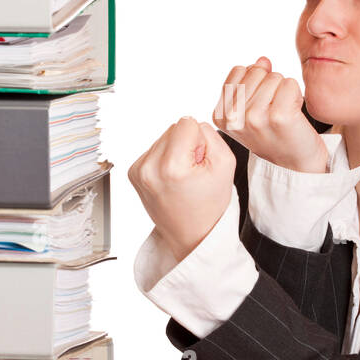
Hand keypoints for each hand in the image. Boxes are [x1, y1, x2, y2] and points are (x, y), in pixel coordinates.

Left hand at [128, 117, 236, 263]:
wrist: (192, 235)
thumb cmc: (210, 206)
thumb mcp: (226, 164)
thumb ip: (210, 134)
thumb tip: (191, 124)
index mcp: (171, 166)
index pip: (186, 123)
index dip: (200, 141)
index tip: (200, 163)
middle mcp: (149, 167)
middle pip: (173, 128)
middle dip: (186, 145)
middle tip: (193, 172)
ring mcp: (138, 171)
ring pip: (163, 138)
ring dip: (175, 152)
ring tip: (183, 178)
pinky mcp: (133, 173)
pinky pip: (154, 150)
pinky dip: (165, 160)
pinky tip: (172, 179)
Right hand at [212, 56, 329, 172]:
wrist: (293, 164)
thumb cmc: (272, 133)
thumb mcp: (249, 108)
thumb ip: (250, 81)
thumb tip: (263, 60)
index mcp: (221, 114)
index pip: (239, 71)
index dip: (255, 82)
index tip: (259, 106)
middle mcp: (234, 117)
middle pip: (257, 71)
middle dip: (269, 85)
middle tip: (273, 111)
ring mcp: (255, 117)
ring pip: (274, 77)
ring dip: (283, 91)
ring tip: (282, 114)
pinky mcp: (279, 117)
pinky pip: (289, 83)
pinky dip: (295, 95)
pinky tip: (293, 115)